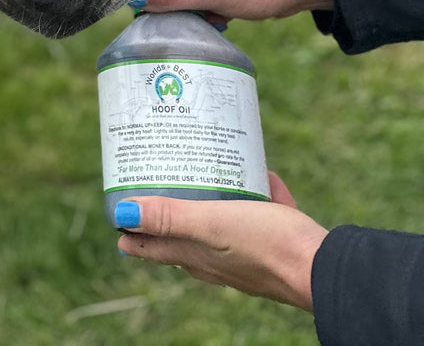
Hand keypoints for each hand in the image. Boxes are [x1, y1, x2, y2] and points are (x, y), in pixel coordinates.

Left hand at [115, 173, 325, 310]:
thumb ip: (172, 219)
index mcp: (198, 256)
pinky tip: (264, 175)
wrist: (322, 267)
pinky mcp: (275, 243)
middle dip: (166, 212)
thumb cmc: (266, 245)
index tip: (118, 211)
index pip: (154, 246)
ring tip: (206, 173)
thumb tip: (124, 216)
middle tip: (153, 185)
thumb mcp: (213, 224)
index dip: (133, 230)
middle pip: (183, 234)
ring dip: (211, 202)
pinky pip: (261, 213)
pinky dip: (259, 194)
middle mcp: (218, 259)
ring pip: (221, 224)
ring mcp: (247, 253)